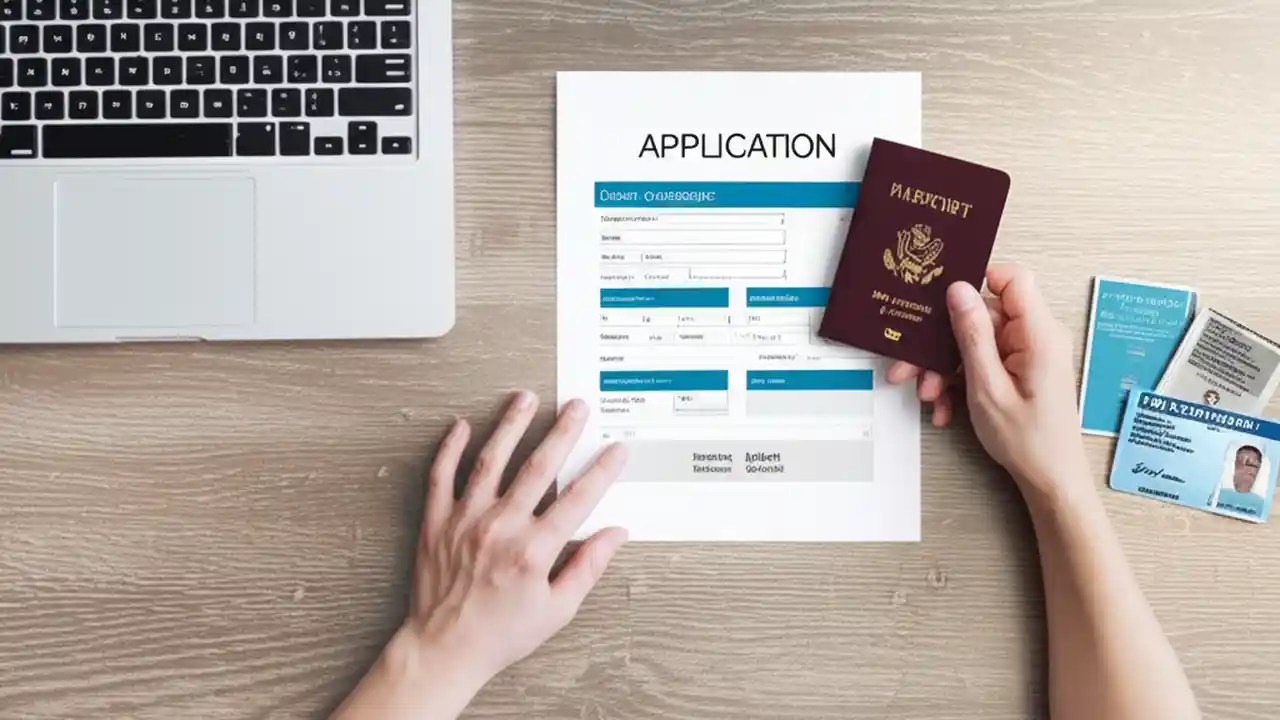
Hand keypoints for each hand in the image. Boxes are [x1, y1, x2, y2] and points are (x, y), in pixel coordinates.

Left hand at [333, 392, 627, 719]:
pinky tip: (463, 426)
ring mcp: (465, 520)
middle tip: (576, 408)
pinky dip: (451, 448)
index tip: (616, 449)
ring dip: (511, 426)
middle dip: (563, 432)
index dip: (601, 470)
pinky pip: (442, 475)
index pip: (578, 498)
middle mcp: (501, 528)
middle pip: (539, 467)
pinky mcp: (436, 521)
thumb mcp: (557, 609)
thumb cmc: (500, 634)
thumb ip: (588, 567)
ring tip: (526, 399)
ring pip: (491, 460)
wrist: (444, 649)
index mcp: (534, 551)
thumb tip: (615, 534)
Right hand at [887, 265, 1087, 502]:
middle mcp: (1036, 336)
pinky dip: (959, 379)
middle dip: (943, 341)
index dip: (978, 280)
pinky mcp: (1019, 366)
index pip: (1014, 278)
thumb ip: (973, 335)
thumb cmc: (1028, 440)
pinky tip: (944, 405)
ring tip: (927, 394)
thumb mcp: (988, 387)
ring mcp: (1027, 352)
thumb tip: (959, 290)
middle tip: (911, 366)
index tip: (942, 299)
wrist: (1050, 478)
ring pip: (976, 340)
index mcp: (1038, 334)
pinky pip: (983, 359)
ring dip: (945, 366)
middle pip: (983, 315)